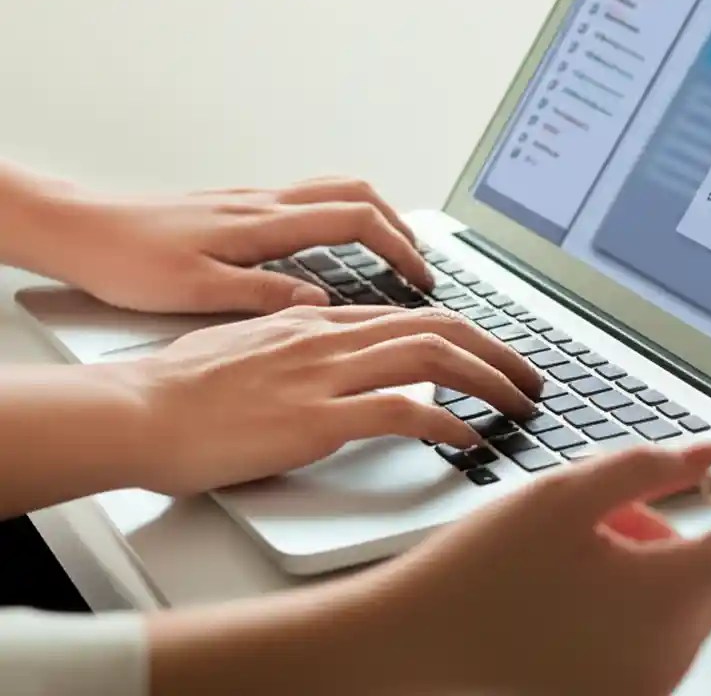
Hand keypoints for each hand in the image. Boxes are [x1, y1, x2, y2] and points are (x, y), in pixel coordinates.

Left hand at [37, 175, 431, 313]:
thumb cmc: (126, 260)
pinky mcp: (236, 209)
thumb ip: (264, 294)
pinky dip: (339, 218)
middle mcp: (263, 204)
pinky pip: (307, 202)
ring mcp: (251, 202)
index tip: (420, 277)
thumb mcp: (197, 291)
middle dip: (398, 226)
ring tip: (390, 251)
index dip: (398, 247)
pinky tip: (331, 250)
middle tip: (419, 263)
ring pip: (332, 191)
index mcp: (263, 225)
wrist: (77, 228)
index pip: (355, 221)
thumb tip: (321, 304)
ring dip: (372, 216)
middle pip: (356, 194)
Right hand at [113, 305, 539, 495]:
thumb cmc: (180, 389)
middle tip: (529, 378)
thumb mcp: (250, 347)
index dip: (465, 335)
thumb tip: (334, 347)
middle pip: (439, 327)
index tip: (493, 356)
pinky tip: (468, 441)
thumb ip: (300, 343)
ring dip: (489, 381)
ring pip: (433, 359)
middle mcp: (329, 337)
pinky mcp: (316, 419)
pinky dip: (446, 424)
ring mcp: (325, 375)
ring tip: (518, 405)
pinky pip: (402, 413)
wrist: (133, 410)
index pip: (411, 316)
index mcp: (316, 320)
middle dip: (497, 350)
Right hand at [352, 431, 710, 694]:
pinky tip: (597, 566)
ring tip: (605, 528)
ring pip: (694, 593)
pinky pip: (666, 625)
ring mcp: (650, 681)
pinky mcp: (626, 691)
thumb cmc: (477, 576)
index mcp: (665, 601)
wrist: (413, 649)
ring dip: (669, 549)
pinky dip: (649, 585)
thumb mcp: (564, 497)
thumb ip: (651, 467)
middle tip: (686, 475)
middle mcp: (671, 654)